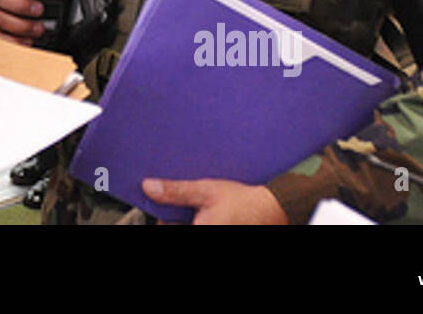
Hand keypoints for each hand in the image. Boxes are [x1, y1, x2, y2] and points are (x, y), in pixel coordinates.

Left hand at [141, 178, 288, 224]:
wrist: (274, 208)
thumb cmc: (244, 203)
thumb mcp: (206, 191)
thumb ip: (175, 192)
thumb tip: (148, 187)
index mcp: (198, 232)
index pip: (166, 226)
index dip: (164, 218)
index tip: (167, 205)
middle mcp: (203, 234)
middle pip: (178, 226)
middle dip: (180, 217)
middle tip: (193, 204)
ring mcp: (211, 232)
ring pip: (191, 225)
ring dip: (192, 218)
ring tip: (204, 207)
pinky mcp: (218, 231)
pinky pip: (203, 224)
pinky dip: (202, 219)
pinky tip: (211, 213)